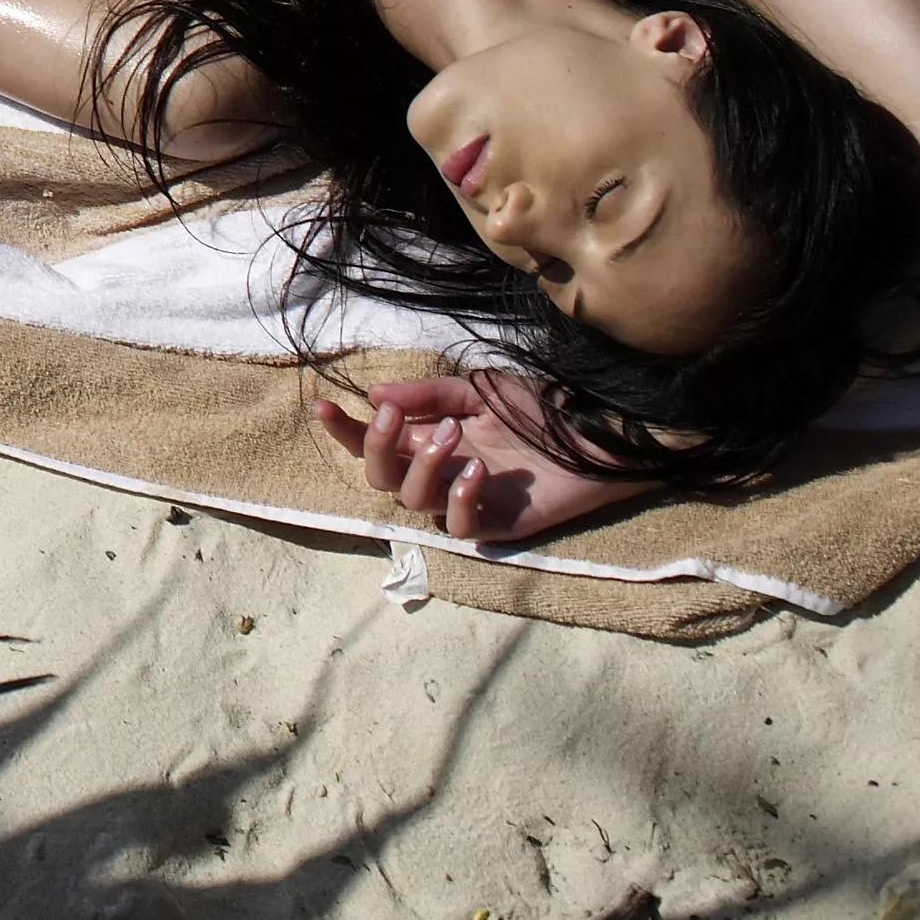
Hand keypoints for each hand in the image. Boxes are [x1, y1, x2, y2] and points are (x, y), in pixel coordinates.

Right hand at [318, 368, 626, 546]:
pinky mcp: (498, 525)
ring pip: (413, 500)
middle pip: (380, 477)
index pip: (374, 443)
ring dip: (422, 466)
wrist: (595, 436)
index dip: (345, 430)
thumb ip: (427, 395)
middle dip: (376, 446)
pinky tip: (476, 472)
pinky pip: (459, 527)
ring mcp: (466, 502)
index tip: (323, 406)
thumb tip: (374, 395)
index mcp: (429, 441)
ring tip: (454, 434)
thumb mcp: (476, 391)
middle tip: (393, 416)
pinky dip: (458, 499)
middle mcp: (440, 474)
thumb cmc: (539, 412)